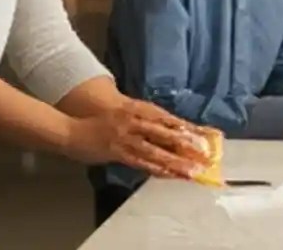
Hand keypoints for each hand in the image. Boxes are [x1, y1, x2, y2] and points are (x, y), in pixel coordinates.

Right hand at [64, 99, 207, 178]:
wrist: (72, 128)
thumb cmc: (103, 121)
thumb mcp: (127, 113)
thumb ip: (148, 120)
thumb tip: (174, 130)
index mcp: (140, 108)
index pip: (171, 119)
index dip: (191, 128)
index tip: (210, 135)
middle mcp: (136, 120)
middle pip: (168, 133)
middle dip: (189, 144)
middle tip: (207, 154)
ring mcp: (127, 136)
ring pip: (157, 150)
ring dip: (176, 161)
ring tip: (193, 170)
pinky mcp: (117, 152)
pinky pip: (141, 162)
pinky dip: (157, 169)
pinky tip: (170, 174)